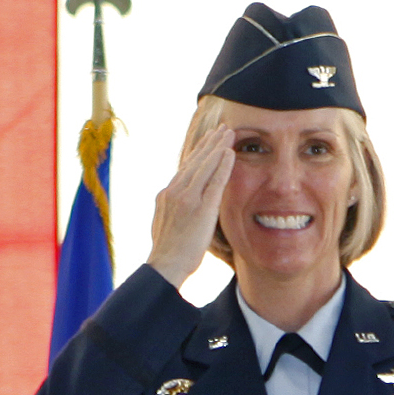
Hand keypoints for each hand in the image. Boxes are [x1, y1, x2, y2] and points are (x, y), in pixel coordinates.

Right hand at [147, 129, 234, 288]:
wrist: (164, 266)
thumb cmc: (166, 254)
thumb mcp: (163, 224)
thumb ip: (172, 210)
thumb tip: (176, 206)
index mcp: (166, 195)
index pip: (185, 168)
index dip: (198, 153)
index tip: (207, 141)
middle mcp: (174, 191)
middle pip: (195, 161)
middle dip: (209, 143)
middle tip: (221, 128)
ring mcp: (187, 198)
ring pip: (204, 166)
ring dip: (217, 147)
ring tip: (228, 133)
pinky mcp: (200, 208)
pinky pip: (214, 181)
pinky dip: (222, 165)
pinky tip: (230, 153)